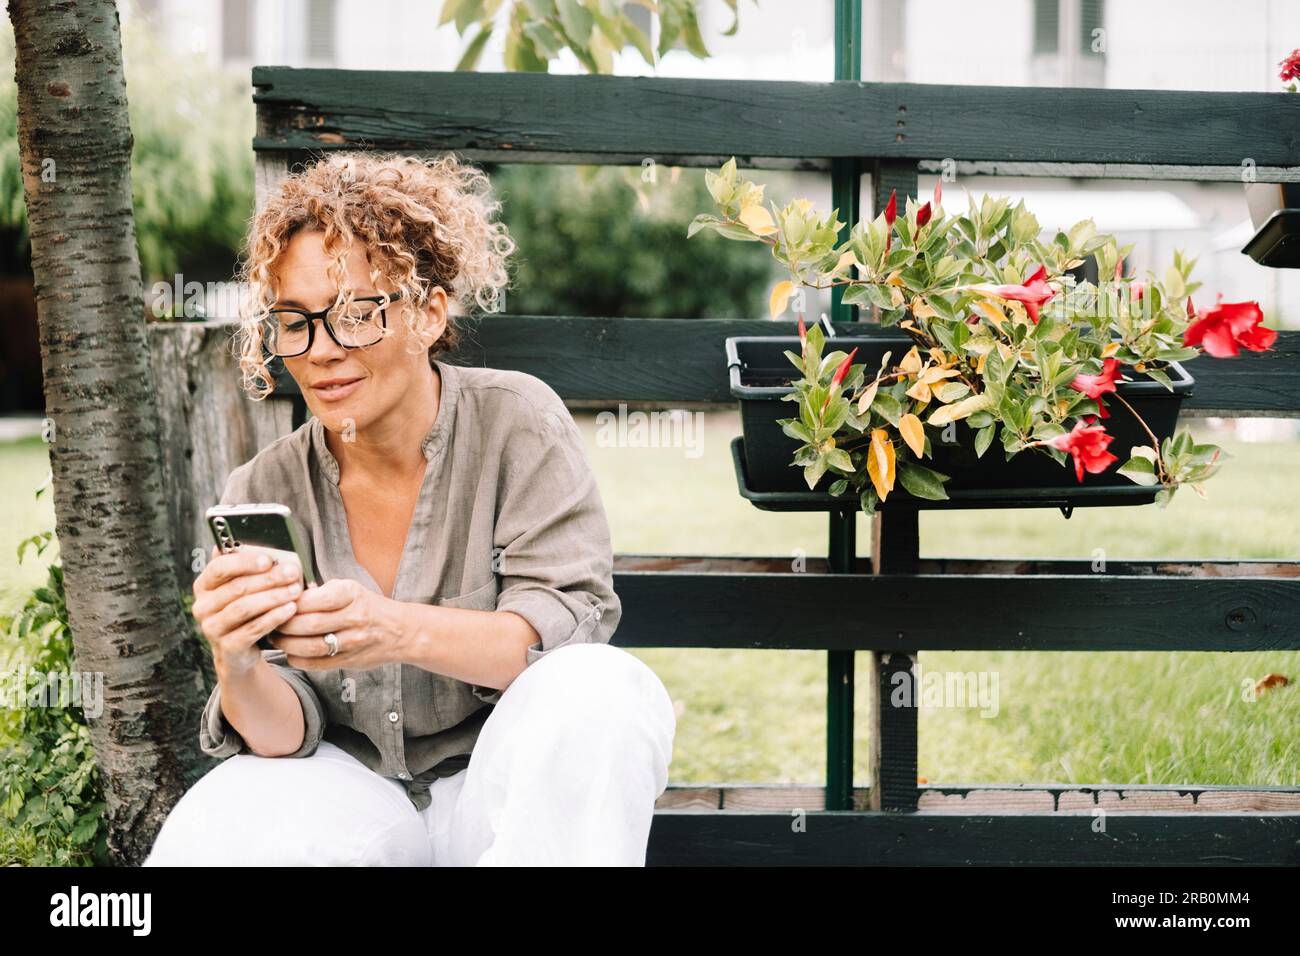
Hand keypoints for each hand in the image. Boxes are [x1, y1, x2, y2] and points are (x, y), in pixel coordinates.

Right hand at [192, 545, 304, 675]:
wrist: (239, 653)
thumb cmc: (245, 612)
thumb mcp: (243, 589)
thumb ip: (247, 569)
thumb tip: (256, 545)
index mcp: (204, 585)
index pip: (219, 568)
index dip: (245, 562)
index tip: (269, 559)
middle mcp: (202, 606)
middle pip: (237, 588)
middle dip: (268, 579)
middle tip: (293, 573)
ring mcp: (212, 628)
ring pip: (244, 608)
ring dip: (273, 597)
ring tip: (295, 591)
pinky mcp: (226, 647)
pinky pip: (253, 629)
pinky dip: (274, 617)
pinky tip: (290, 609)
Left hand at [269, 577, 403, 670]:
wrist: (400, 631)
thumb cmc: (368, 606)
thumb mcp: (350, 589)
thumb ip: (321, 592)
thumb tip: (287, 594)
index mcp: (352, 595)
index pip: (314, 599)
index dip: (290, 602)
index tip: (276, 601)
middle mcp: (354, 618)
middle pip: (308, 624)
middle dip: (282, 624)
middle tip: (268, 621)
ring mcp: (353, 642)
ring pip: (310, 647)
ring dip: (286, 644)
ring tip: (275, 638)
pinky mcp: (349, 661)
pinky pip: (316, 664)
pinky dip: (297, 659)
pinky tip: (290, 652)